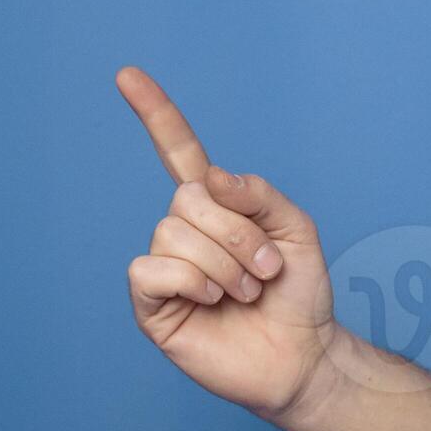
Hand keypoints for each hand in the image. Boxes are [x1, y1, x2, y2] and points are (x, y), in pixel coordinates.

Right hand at [116, 67, 340, 423]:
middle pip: (187, 199)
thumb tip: (208, 179)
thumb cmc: (299, 293)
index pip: (178, 153)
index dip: (155, 114)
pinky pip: (151, 270)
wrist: (304, 355)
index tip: (127, 75)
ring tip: (247, 291)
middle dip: (238, 233)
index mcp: (216, 206)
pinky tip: (212, 300)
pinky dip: (191, 281)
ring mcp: (166, 267)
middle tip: (266, 269)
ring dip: (224, 265)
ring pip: (173, 234)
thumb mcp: (296, 229)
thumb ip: (257, 193)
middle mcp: (184, 231)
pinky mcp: (152, 306)